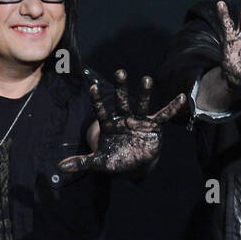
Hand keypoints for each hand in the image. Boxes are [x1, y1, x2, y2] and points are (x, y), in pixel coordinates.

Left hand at [58, 70, 184, 174]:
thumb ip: (82, 162)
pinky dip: (172, 108)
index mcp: (109, 125)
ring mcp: (139, 120)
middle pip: (121, 101)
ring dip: (144, 93)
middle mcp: (124, 118)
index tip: (92, 87)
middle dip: (120, 88)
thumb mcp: (99, 162)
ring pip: (141, 104)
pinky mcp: (153, 125)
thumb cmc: (115, 159)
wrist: (135, 163)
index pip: (101, 111)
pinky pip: (163, 115)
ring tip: (146, 78)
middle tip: (119, 72)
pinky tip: (181, 98)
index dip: (97, 101)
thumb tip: (60, 167)